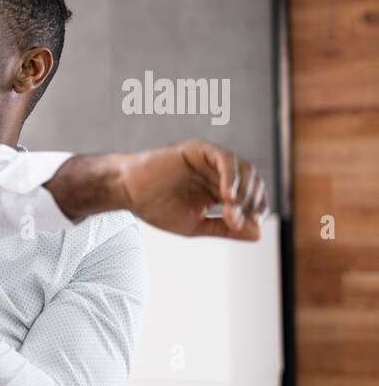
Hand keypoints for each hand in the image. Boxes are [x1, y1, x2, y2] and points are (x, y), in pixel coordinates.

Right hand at [120, 140, 266, 239]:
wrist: (129, 192)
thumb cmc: (156, 207)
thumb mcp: (196, 225)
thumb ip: (226, 229)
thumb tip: (258, 234)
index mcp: (219, 189)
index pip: (251, 198)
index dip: (256, 212)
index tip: (249, 228)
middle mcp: (219, 172)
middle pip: (253, 183)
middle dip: (251, 204)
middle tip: (236, 221)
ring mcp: (211, 160)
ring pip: (244, 170)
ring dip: (244, 192)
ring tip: (232, 210)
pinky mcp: (200, 150)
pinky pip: (225, 160)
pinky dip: (232, 177)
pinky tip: (227, 195)